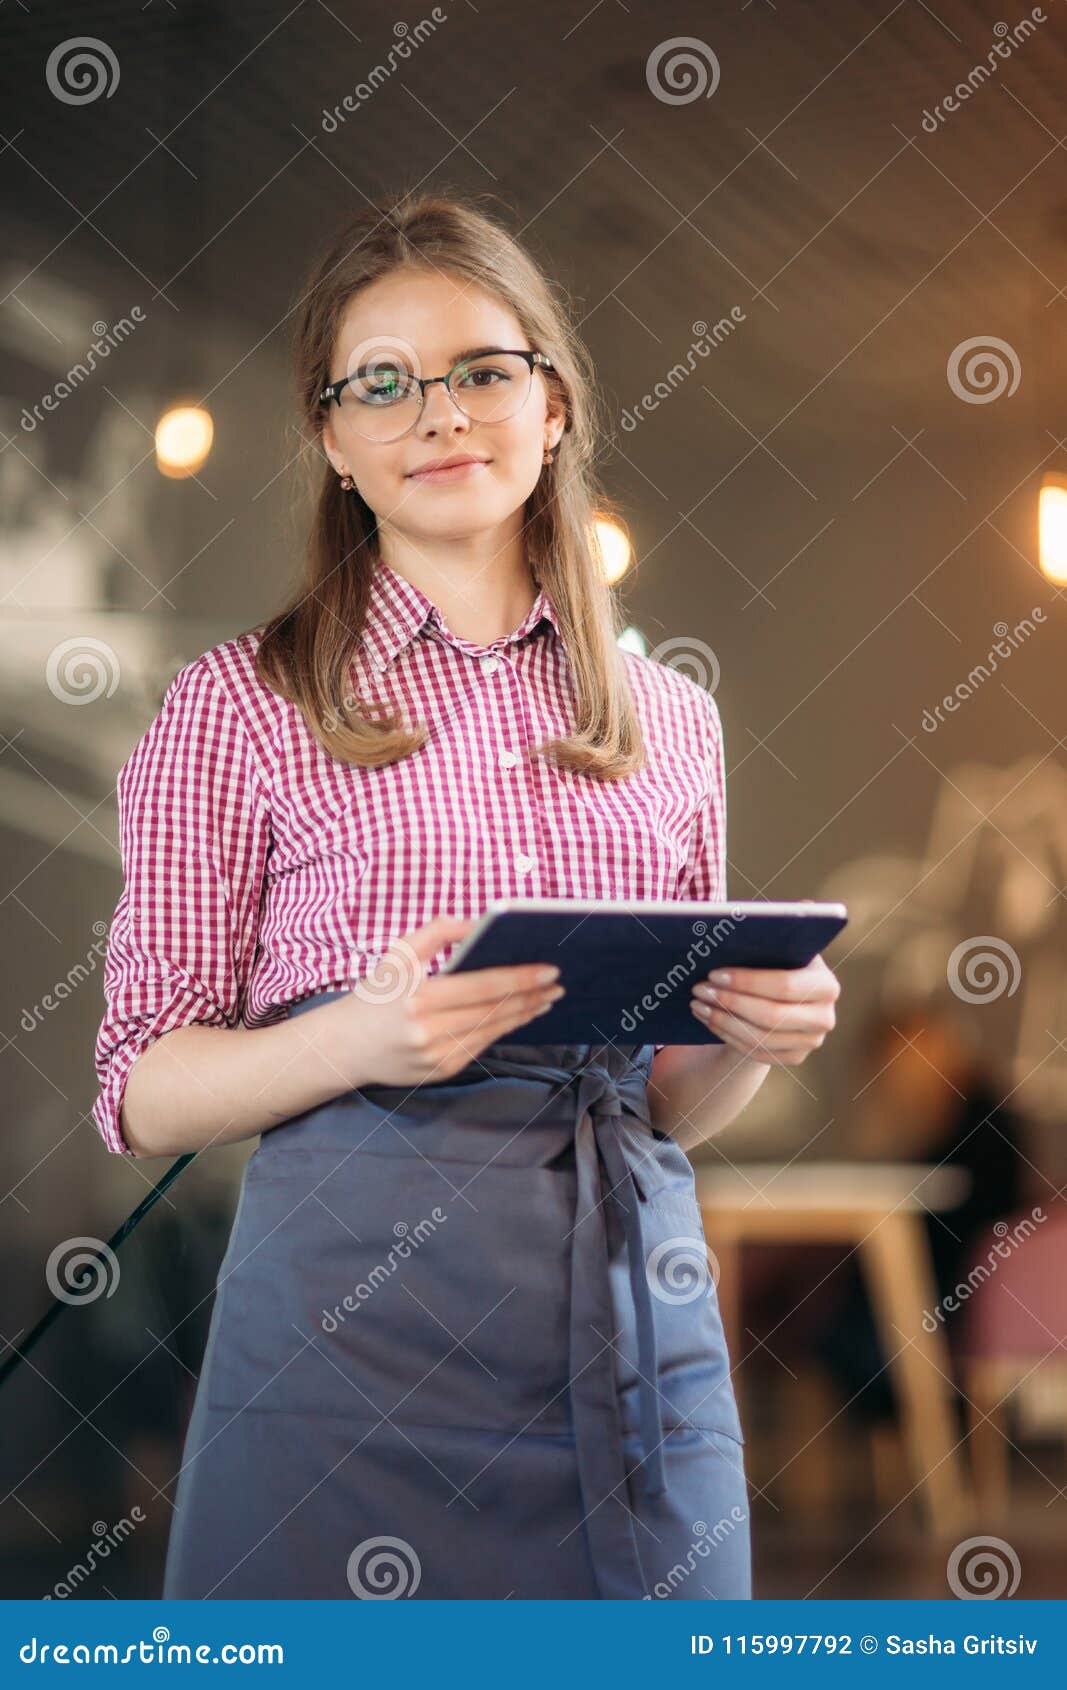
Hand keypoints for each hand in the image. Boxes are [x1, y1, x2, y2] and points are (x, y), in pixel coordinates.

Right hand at [324, 915, 566, 1087]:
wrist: (345, 1047)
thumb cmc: (375, 994)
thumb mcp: (398, 954)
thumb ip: (438, 931)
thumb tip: (480, 923)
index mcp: (418, 998)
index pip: (483, 986)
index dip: (520, 978)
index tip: (549, 969)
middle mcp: (429, 1032)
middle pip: (495, 1011)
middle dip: (531, 996)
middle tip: (557, 982)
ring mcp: (438, 1056)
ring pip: (494, 1031)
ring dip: (524, 1014)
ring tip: (546, 998)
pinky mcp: (443, 1072)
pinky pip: (483, 1045)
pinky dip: (503, 1028)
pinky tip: (519, 1014)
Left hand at [690, 950, 839, 1066]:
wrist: (781, 997)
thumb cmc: (776, 964)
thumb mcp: (777, 951)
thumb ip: (766, 941)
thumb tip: (739, 932)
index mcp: (826, 984)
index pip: (785, 985)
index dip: (747, 981)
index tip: (714, 973)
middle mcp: (825, 1017)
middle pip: (771, 1016)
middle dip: (730, 1002)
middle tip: (700, 990)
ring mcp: (811, 1041)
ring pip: (760, 1038)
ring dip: (723, 1021)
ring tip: (698, 1004)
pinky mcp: (794, 1057)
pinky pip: (757, 1053)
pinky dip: (728, 1036)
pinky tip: (709, 1020)